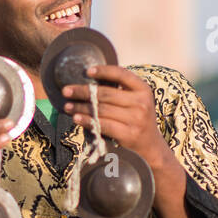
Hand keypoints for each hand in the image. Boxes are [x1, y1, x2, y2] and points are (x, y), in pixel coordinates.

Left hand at [62, 65, 177, 173]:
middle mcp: (141, 102)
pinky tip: (76, 118)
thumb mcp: (135, 101)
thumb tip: (87, 84)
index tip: (87, 71)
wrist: (150, 146)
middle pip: (105, 94)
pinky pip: (102, 125)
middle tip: (66, 91)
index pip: (122, 74)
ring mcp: (136, 119)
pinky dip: (87, 121)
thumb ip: (119, 91)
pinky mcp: (129, 134)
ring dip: (81, 107)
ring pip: (101, 110)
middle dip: (83, 91)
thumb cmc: (136, 119)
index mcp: (143, 89)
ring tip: (67, 106)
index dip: (104, 71)